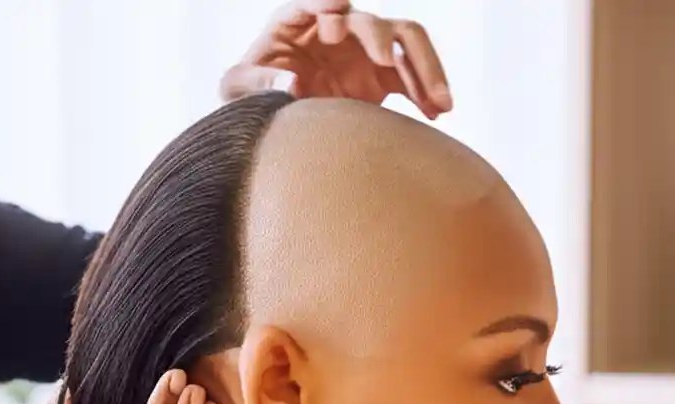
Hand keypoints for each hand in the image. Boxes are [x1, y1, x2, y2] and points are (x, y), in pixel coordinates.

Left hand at [220, 0, 452, 120]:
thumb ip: (253, 83)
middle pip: (370, 20)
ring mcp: (363, 49)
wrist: (274, 120)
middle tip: (386, 59)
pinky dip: (428, 91)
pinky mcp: (381, 75)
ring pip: (405, 42)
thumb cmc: (249, 94)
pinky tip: (437, 113)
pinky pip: (413, 76)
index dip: (325, 0)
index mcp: (295, 20)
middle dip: (380, 35)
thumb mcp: (235, 88)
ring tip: (439, 101)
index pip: (313, 1)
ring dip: (425, 66)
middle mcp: (336, 27)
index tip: (336, 7)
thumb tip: (290, 83)